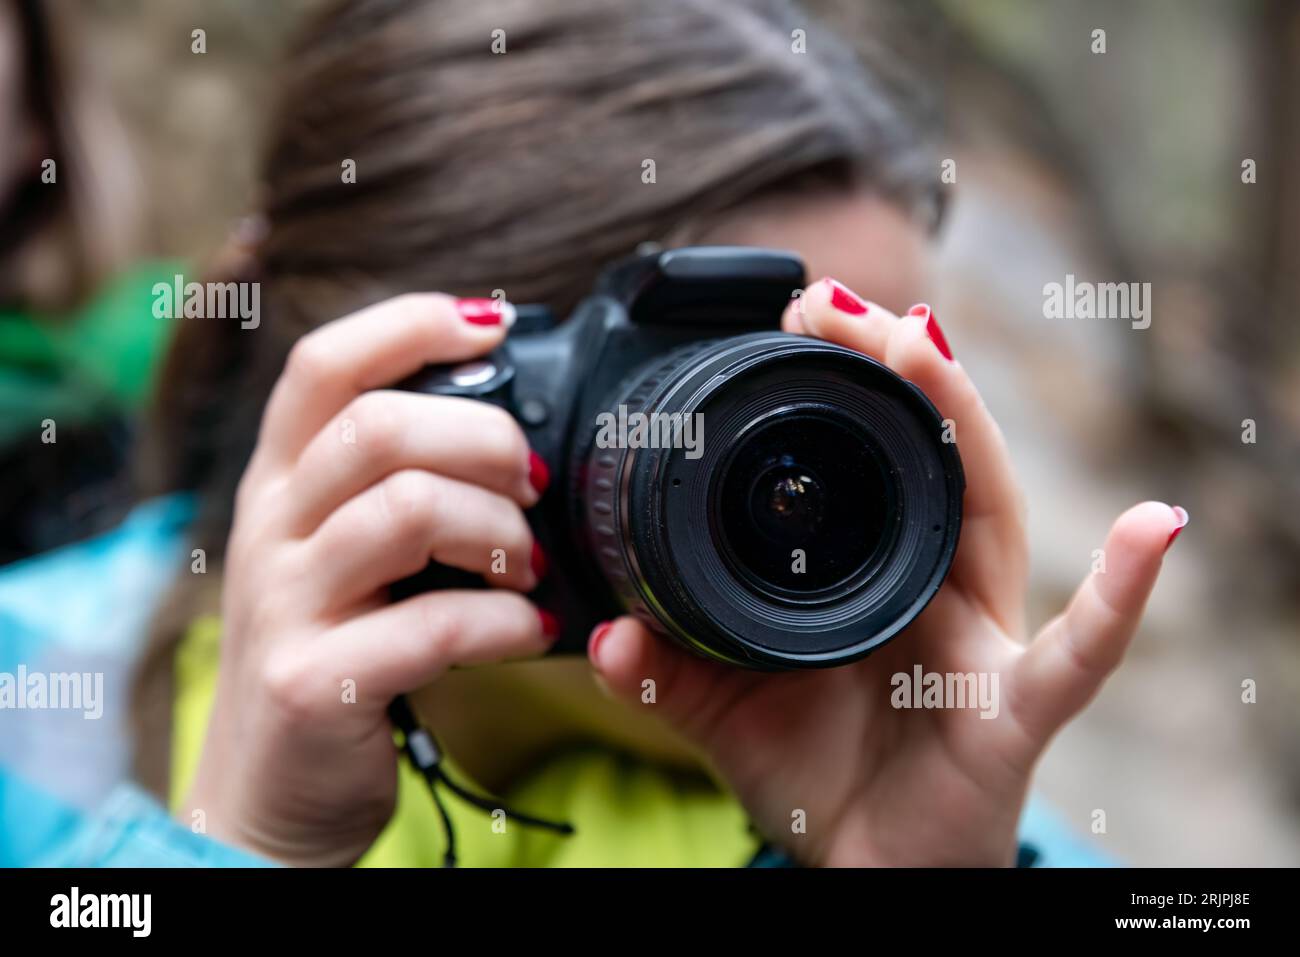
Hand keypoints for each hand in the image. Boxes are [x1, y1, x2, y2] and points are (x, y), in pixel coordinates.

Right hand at [181, 294, 555, 866]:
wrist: (266, 794)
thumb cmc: (333, 652)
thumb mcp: (343, 555)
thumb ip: (396, 487)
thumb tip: (512, 431)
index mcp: (281, 482)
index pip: (325, 362)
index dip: (410, 324)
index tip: (495, 323)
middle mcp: (270, 528)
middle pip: (378, 426)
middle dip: (484, 440)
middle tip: (533, 484)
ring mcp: (284, 605)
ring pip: (407, 512)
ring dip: (500, 530)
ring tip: (529, 563)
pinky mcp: (311, 683)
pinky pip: (431, 626)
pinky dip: (504, 621)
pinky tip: (528, 629)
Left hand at [587, 278, 1185, 866]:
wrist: (863, 872)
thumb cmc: (818, 780)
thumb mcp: (725, 713)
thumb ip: (666, 673)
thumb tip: (602, 633)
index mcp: (878, 579)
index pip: (874, 462)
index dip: (847, 388)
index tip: (797, 319)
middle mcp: (941, 592)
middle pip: (935, 460)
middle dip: (895, 372)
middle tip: (836, 301)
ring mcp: (984, 644)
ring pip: (992, 516)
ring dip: (965, 422)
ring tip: (926, 342)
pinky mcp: (1012, 712)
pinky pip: (1080, 654)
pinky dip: (1122, 595)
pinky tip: (1154, 530)